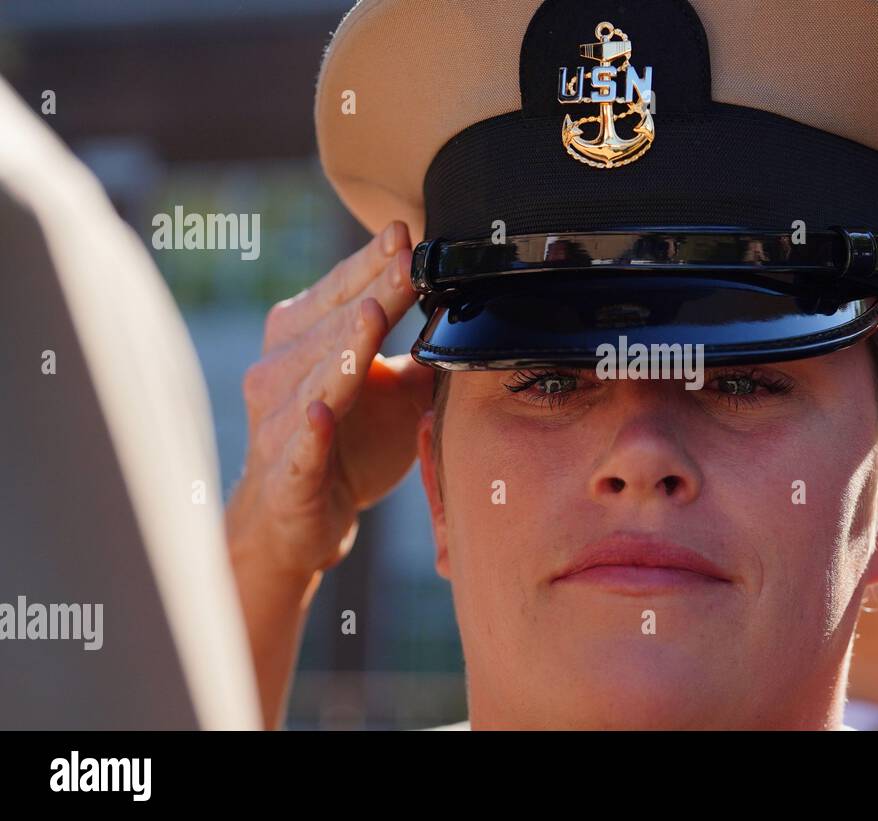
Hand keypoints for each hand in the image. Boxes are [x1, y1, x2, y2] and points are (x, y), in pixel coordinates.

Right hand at [227, 221, 433, 576]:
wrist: (298, 518)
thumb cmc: (349, 443)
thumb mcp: (395, 392)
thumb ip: (424, 353)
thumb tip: (476, 313)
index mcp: (300, 338)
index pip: (342, 293)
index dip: (373, 264)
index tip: (405, 233)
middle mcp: (279, 370)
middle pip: (333, 326)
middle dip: (370, 292)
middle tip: (405, 261)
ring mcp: (277, 420)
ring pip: (314, 379)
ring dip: (342, 349)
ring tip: (370, 316)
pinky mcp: (285, 472)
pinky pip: (299, 447)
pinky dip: (307, 432)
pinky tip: (320, 414)